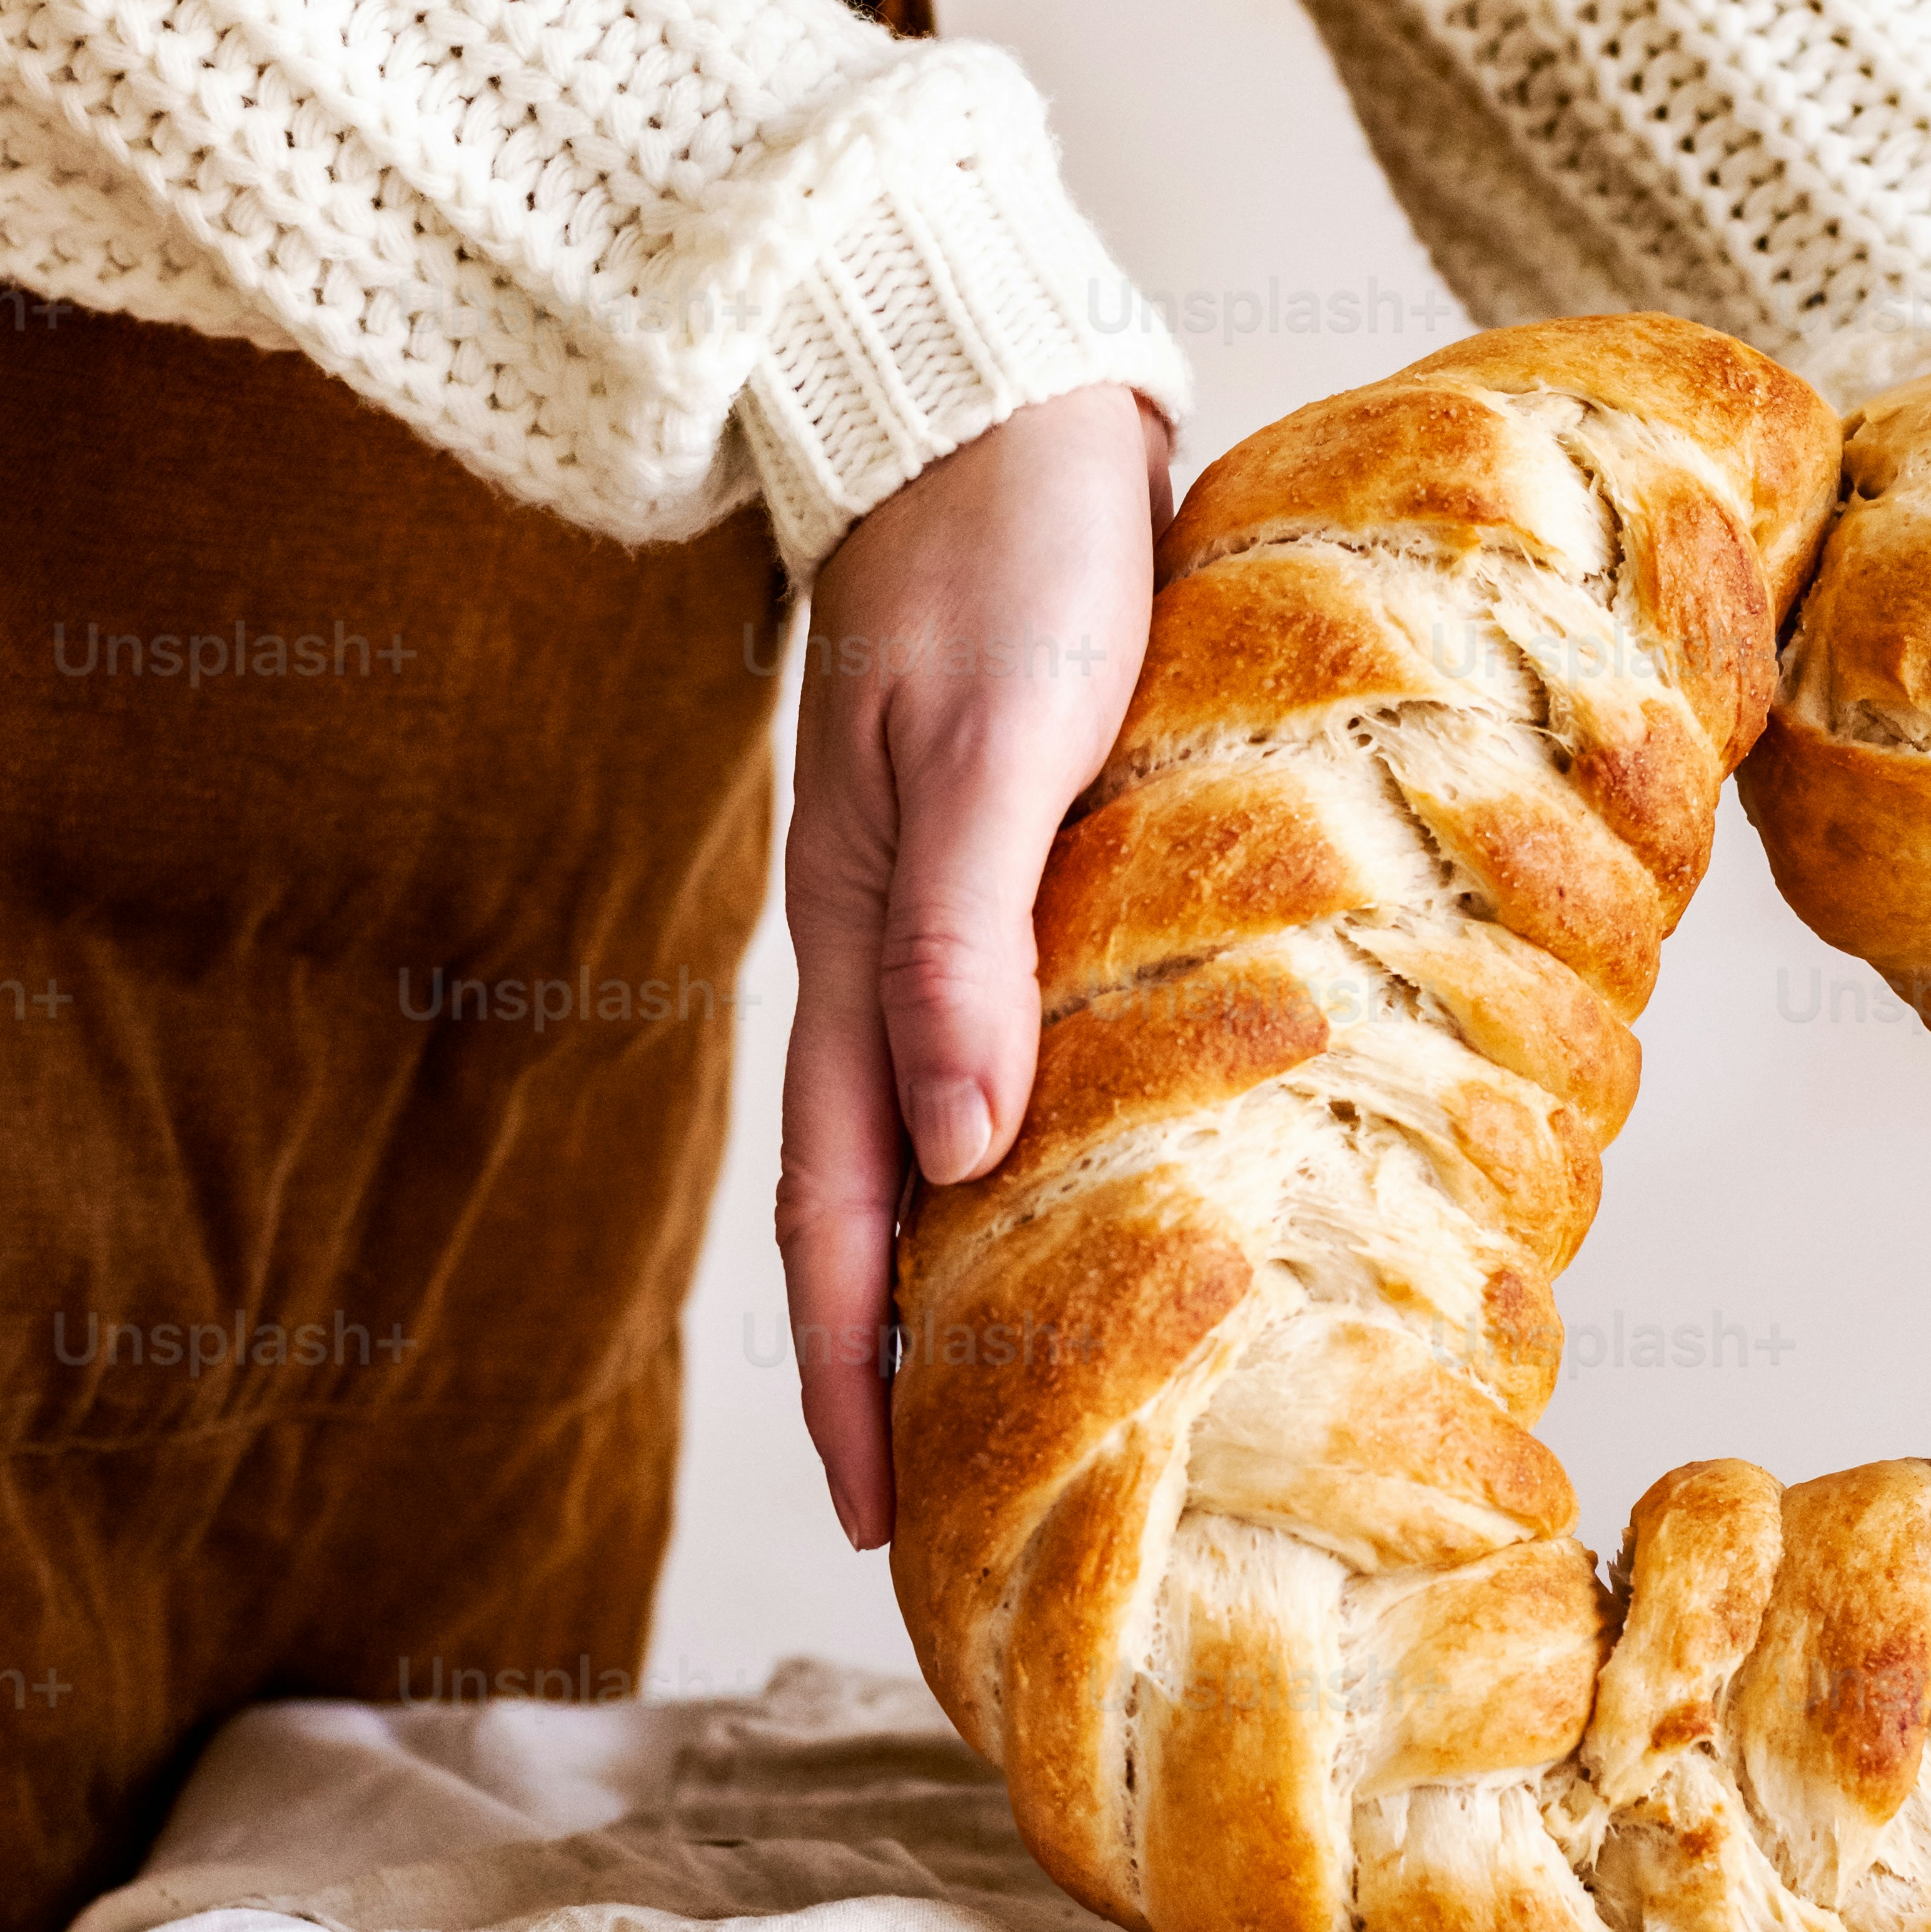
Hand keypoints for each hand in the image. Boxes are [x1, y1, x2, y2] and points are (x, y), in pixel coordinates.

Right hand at [777, 385, 1168, 1554]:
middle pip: (876, 1204)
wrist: (1004, 406)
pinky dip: (1028, 1155)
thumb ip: (969, 938)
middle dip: (898, 1371)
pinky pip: (1004, 1051)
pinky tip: (1086, 1200)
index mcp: (859, 941)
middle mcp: (887, 951)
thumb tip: (964, 1149)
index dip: (861, 1367)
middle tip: (949, 1525)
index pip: (844, 1210)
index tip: (886, 1518)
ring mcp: (942, 912)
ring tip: (1016, 1408)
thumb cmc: (1012, 555)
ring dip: (962, 1276)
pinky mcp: (1013, 865)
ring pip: (938, 1138)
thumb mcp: (996, 740)